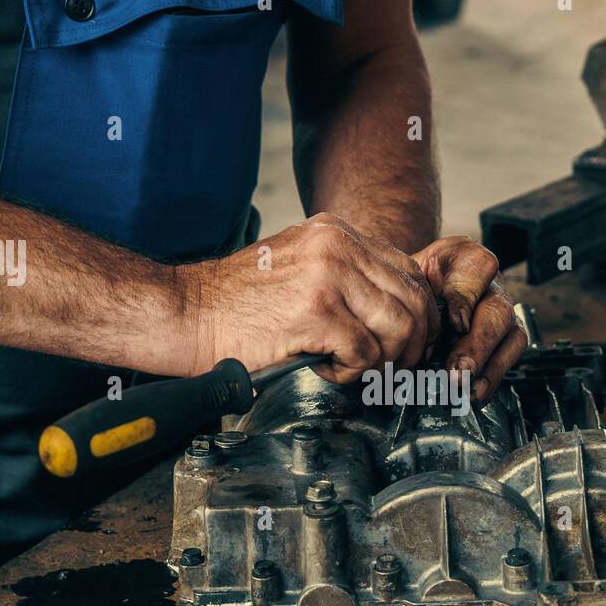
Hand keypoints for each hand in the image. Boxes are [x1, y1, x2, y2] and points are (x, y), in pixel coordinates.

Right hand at [184, 213, 438, 382]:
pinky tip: (325, 370)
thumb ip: (345, 277)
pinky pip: (366, 353)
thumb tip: (397, 310)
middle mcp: (337, 245)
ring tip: (352, 369)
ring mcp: (328, 275)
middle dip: (412, 343)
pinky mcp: (316, 312)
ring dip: (383, 360)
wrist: (186, 315)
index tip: (408, 344)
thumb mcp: (299, 269)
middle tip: (392, 368)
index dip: (419, 315)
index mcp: (336, 232)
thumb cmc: (239, 305)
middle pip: (414, 299)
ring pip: (398, 327)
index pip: (409, 272)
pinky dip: (352, 373)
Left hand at [413, 235, 528, 403]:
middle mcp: (492, 286)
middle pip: (498, 311)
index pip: (480, 268)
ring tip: (470, 389)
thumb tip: (431, 331)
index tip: (454, 323)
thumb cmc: (413, 282)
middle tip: (459, 370)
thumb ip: (418, 292)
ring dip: (491, 368)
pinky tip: (475, 395)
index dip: (467, 297)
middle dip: (478, 345)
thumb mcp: (409, 274)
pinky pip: (508, 359)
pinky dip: (492, 380)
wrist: (415, 291)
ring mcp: (503, 315)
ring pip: (512, 337)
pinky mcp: (504, 340)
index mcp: (468, 260)